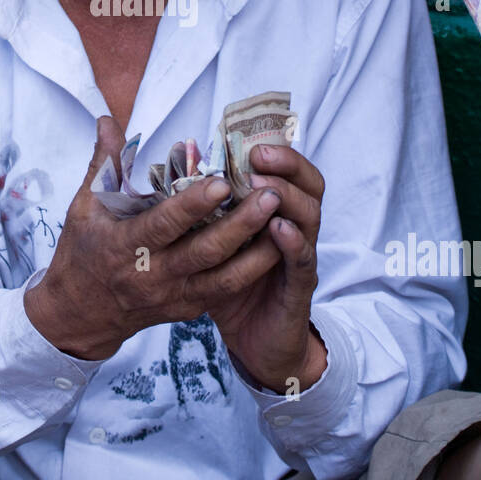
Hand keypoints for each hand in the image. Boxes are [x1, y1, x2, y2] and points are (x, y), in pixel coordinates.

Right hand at [24, 116, 287, 360]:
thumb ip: (104, 163)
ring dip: (257, 251)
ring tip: (285, 220)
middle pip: (204, 252)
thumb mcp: (83, 206)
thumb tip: (107, 119)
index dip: (193, 206)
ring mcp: (173, 296)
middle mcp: (152, 276)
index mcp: (123, 246)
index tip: (221, 182)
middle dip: (241, 225)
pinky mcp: (188, 308)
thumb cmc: (82, 252)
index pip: (163, 225)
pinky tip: (275, 245)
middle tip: (272, 195)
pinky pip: (225, 291)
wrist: (80, 315)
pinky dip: (251, 271)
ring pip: (224, 278)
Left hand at [207, 142, 326, 395]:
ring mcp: (300, 257)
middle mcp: (295, 229)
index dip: (276, 152)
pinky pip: (301, 262)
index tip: (249, 138)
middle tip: (259, 154)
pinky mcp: (300, 288)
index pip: (288, 171)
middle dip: (287, 166)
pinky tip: (278, 230)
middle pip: (308, 186)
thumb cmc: (232, 285)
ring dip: (289, 199)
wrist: (257, 341)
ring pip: (308, 218)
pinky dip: (293, 243)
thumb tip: (172, 164)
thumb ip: (204, 205)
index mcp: (275, 214)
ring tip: (265, 187)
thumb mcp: (216, 241)